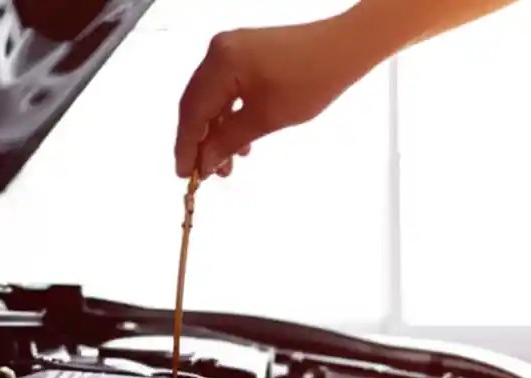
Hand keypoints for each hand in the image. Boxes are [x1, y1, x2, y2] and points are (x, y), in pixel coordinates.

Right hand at [174, 16, 375, 178]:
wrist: (344, 49)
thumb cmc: (312, 78)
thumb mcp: (266, 118)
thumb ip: (228, 140)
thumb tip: (205, 161)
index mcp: (221, 62)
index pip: (193, 111)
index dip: (187, 146)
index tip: (186, 175)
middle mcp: (219, 51)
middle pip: (197, 104)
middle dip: (200, 142)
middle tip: (203, 173)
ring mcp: (231, 50)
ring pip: (212, 99)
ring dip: (217, 133)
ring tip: (227, 165)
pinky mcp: (245, 54)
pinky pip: (227, 89)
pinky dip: (229, 116)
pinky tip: (240, 141)